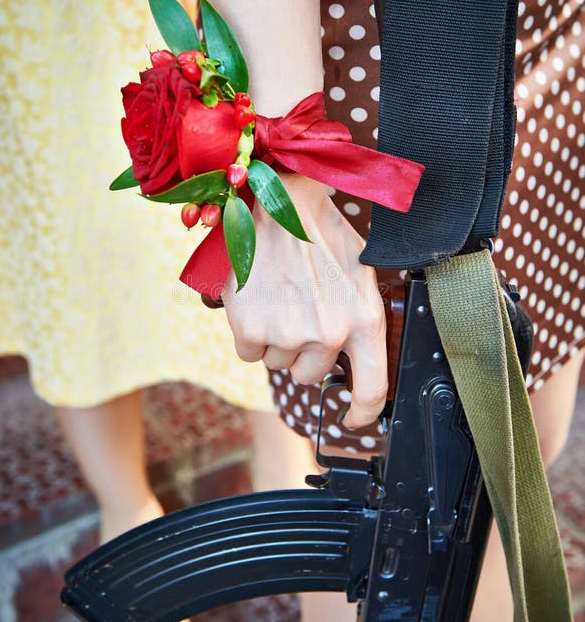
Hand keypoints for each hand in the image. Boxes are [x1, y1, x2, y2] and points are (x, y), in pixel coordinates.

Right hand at [222, 173, 387, 427]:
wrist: (277, 202)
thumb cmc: (320, 234)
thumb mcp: (360, 275)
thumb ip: (361, 319)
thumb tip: (358, 357)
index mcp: (364, 320)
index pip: (371, 390)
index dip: (362, 413)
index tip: (352, 419)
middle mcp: (329, 334)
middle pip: (310, 373)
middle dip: (302, 349)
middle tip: (298, 307)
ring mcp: (289, 334)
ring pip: (277, 362)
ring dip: (275, 338)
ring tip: (278, 295)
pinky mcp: (252, 328)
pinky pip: (249, 351)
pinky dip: (249, 331)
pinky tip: (257, 298)